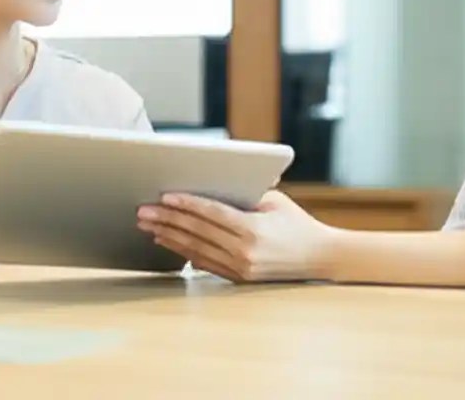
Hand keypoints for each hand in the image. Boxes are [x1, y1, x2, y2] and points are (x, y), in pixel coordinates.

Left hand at [136, 190, 335, 282]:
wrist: (320, 257)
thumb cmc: (298, 224)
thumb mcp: (275, 202)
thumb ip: (245, 195)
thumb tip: (213, 186)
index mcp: (253, 229)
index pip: (211, 213)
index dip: (186, 204)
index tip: (165, 197)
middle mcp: (244, 251)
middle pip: (197, 232)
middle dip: (167, 220)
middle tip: (144, 211)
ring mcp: (240, 268)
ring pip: (195, 249)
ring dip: (169, 236)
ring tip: (149, 225)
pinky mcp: (238, 278)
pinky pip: (204, 263)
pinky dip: (183, 252)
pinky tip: (168, 242)